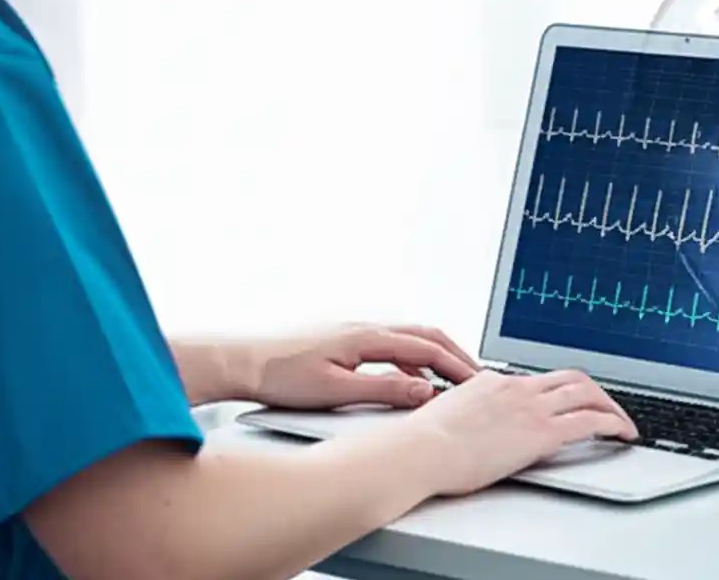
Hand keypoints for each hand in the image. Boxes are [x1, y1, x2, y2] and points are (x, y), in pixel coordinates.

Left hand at [245, 323, 479, 409]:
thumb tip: (425, 392)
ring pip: (409, 338)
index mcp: (367, 336)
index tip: (478, 381)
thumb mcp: (336, 391)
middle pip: (425, 335)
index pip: (427, 348)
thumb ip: (384, 391)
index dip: (457, 365)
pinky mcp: (344, 340)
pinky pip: (391, 345)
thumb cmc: (280, 376)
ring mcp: (354, 331)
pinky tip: (409, 381)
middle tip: (477, 375)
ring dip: (434, 357)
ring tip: (451, 380)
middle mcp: (365, 327)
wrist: (241, 361)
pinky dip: (411, 360)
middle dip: (455, 354)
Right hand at [400, 369, 638, 495]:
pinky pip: (591, 420)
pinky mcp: (542, 432)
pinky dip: (613, 423)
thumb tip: (468, 426)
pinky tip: (622, 433)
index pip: (536, 380)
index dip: (558, 392)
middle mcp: (516, 387)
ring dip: (610, 406)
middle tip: (606, 407)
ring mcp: (531, 406)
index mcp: (493, 382)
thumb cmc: (424, 443)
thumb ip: (468, 415)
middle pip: (570, 377)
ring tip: (622, 423)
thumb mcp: (448, 417)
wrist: (421, 450)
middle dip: (594, 391)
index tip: (566, 403)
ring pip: (587, 392)